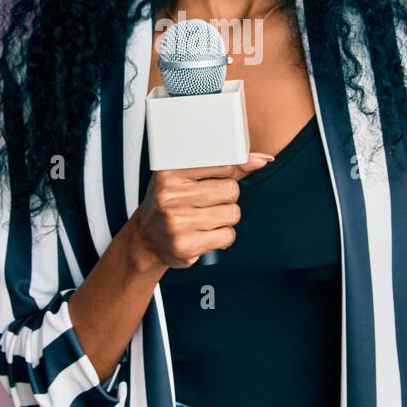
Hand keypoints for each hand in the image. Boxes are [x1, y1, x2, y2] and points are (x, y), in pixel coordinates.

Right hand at [129, 155, 272, 270]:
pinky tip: (205, 233)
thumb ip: (224, 167)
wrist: (145, 239)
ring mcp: (176, 223)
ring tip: (205, 218)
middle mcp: (170, 197)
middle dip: (226, 198)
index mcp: (169, 173)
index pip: (222, 165)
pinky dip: (222, 236)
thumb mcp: (185, 177)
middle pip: (231, 190)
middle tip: (207, 202)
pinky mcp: (185, 246)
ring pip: (232, 214)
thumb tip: (260, 160)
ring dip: (225, 218)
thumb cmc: (168, 204)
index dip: (228, 173)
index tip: (220, 179)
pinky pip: (227, 236)